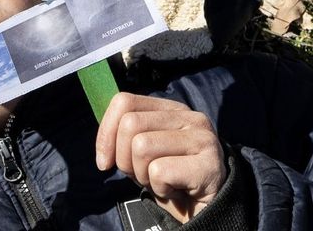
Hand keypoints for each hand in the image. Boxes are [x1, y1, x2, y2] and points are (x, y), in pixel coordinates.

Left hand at [95, 93, 227, 222]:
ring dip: (143, 175)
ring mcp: (202, 138)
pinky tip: (175, 191)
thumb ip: (125, 138)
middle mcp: (190, 117)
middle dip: (124, 159)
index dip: (106, 132)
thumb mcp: (143, 155)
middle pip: (130, 124)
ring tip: (162, 182)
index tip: (104, 161)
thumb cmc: (171, 181)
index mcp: (171, 109)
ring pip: (142, 147)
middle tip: (143, 175)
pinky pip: (160, 172)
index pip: (124, 102)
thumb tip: (103, 146)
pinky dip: (160, 189)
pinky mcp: (209, 165)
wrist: (207, 210)